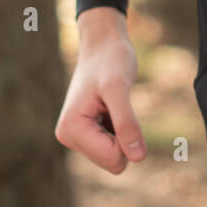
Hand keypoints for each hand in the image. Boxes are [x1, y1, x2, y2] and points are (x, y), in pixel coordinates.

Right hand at [55, 10, 146, 173]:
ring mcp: (76, 136)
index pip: (113, 159)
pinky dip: (120, 128)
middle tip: (118, 106)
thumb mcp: (120, 88)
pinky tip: (111, 108)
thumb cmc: (111, 60)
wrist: (104, 44)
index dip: (127, 137)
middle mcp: (68, 136)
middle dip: (124, 136)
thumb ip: (127, 123)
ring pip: (115, 156)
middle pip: (113, 162)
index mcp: (71, 129)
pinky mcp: (87, 133)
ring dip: (122, 132)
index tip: (120, 108)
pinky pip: (114, 147)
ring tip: (113, 105)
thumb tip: (138, 158)